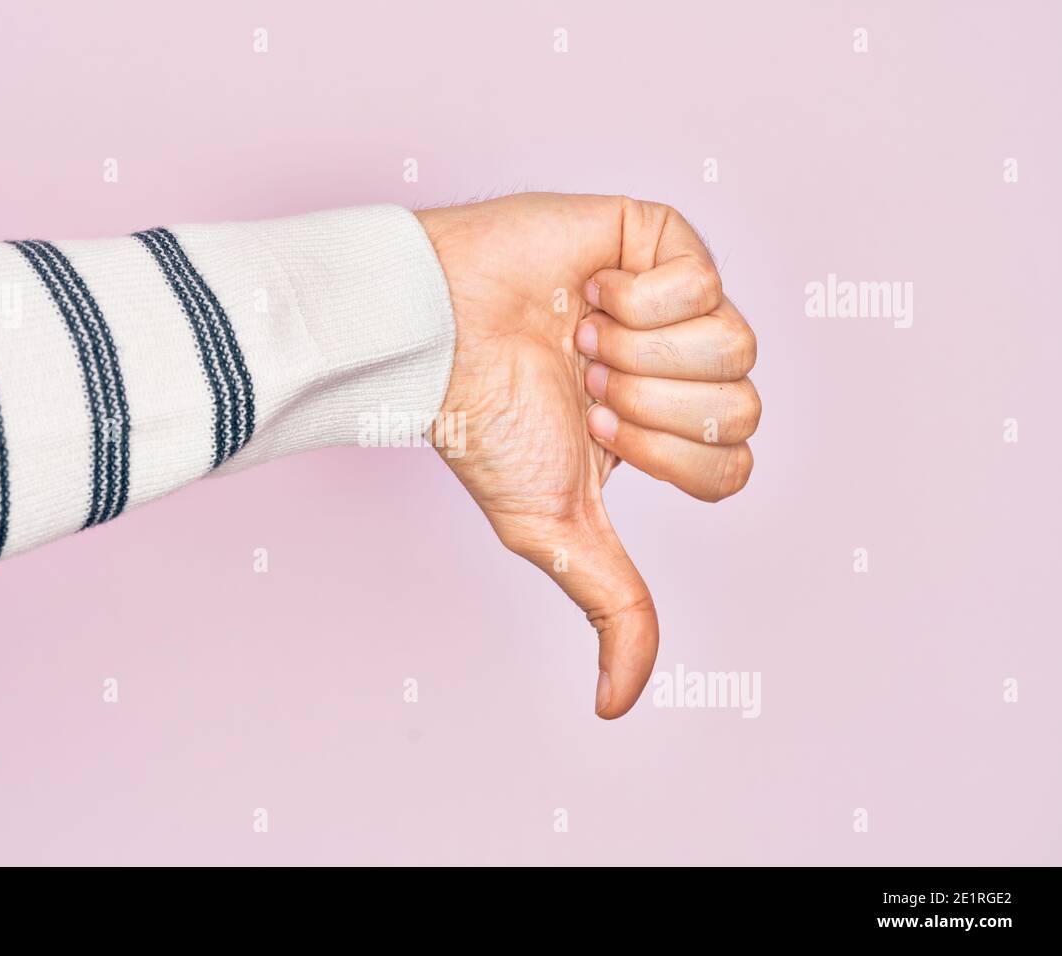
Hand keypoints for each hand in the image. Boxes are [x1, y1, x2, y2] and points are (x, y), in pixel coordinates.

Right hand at [415, 193, 758, 718]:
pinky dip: (636, 297)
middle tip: (586, 384)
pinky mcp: (663, 240)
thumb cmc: (485, 424)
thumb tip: (617, 705)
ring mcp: (677, 302)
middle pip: (742, 410)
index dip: (666, 458)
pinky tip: (588, 290)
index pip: (732, 466)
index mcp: (661, 435)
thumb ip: (612, 609)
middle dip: (650, 407)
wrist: (439, 334)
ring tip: (583, 338)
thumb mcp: (554, 531)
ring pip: (733, 347)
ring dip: (641, 353)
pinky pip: (704, 279)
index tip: (592, 430)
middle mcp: (678, 370)